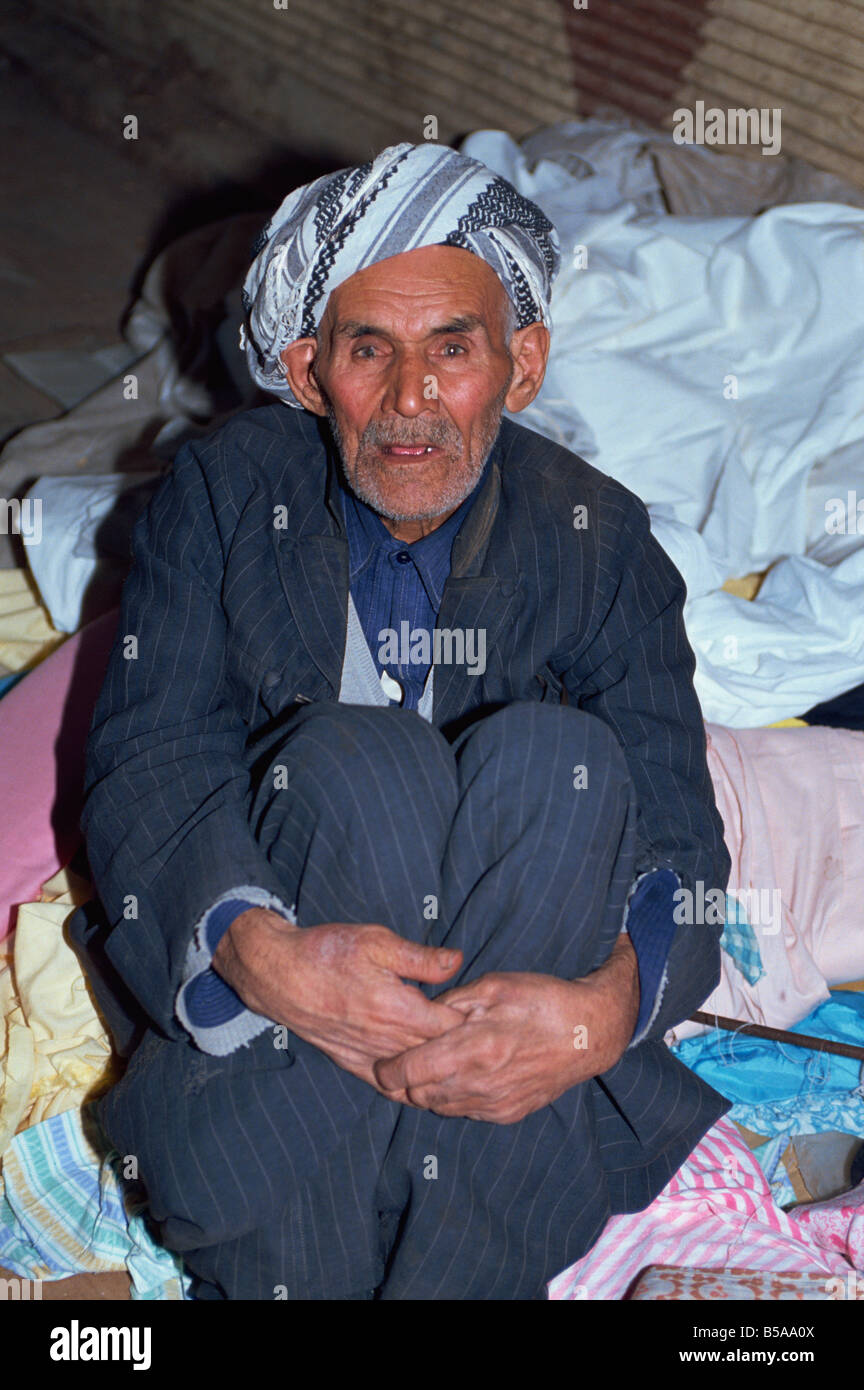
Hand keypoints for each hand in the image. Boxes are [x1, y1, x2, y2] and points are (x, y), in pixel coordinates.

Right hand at [212, 908, 465, 1099]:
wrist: (278, 974)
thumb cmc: (328, 952)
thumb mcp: (378, 941)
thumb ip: (421, 958)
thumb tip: (458, 961)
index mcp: (397, 1009)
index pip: (450, 1029)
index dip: (474, 1027)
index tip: (493, 1022)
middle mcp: (384, 1039)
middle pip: (436, 1059)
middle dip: (462, 1056)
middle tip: (488, 1050)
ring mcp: (367, 1056)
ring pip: (414, 1077)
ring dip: (438, 1075)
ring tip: (464, 1072)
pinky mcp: (351, 1063)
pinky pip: (386, 1085)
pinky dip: (408, 1088)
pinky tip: (424, 1087)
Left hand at [373, 935, 639, 1123]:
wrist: (589, 1033)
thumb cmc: (541, 1001)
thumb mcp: (492, 986)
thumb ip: (450, 1003)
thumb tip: (418, 1014)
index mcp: (473, 1048)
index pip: (409, 1072)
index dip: (388, 1068)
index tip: (383, 1058)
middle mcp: (480, 1083)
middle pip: (418, 1095)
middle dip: (406, 1079)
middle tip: (404, 1058)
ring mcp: (495, 1103)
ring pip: (439, 1107)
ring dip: (428, 1089)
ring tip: (432, 1065)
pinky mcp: (507, 1114)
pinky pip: (464, 1112)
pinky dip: (454, 1097)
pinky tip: (462, 1074)